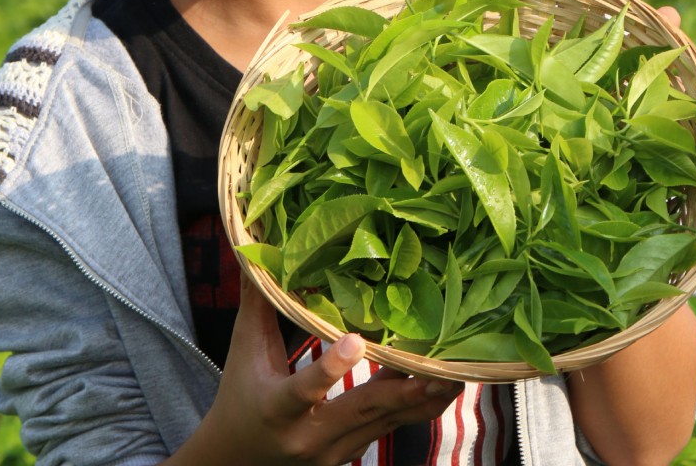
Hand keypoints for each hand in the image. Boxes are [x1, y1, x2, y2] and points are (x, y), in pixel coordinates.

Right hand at [188, 275, 461, 465]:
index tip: (357, 341)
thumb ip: (258, 302)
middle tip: (438, 368)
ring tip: (457, 373)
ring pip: (386, 422)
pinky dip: (416, 407)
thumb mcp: (245, 350)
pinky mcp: (352, 454)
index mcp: (279, 407)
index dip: (331, 367)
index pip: (306, 389)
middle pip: (363, 411)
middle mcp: (310, 436)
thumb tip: (257, 250)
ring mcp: (335, 452)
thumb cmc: (241, 396)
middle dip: (402, 391)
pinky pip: (390, 427)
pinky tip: (442, 385)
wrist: (238, 461)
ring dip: (422, 399)